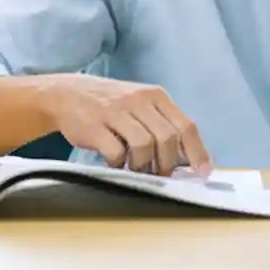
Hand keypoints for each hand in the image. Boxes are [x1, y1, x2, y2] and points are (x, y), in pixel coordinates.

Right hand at [42, 74, 211, 176]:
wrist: (66, 94)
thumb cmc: (111, 106)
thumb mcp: (141, 104)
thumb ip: (162, 123)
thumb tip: (186, 158)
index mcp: (156, 96)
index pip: (186, 125)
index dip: (197, 151)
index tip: (203, 172)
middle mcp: (139, 100)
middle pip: (167, 138)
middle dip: (167, 163)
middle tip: (160, 175)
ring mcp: (116, 111)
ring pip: (144, 145)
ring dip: (143, 165)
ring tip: (137, 169)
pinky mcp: (94, 125)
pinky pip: (115, 151)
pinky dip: (119, 163)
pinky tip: (115, 162)